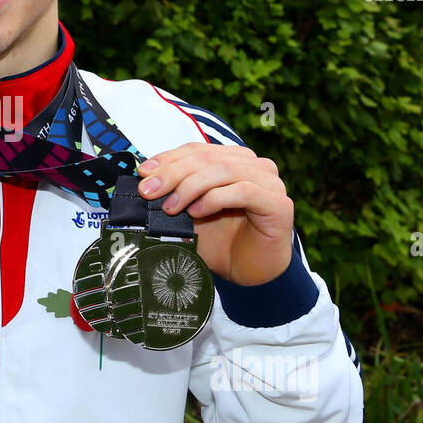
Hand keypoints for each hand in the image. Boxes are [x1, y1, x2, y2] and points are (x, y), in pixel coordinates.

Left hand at [135, 143, 293, 285]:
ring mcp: (269, 182)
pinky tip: (197, 212)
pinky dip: (215, 199)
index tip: (144, 173)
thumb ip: (173, 195)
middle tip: (149, 191)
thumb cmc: (222, 242)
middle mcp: (254, 166)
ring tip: (171, 207)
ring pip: (224, 170)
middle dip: (173, 173)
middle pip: (208, 157)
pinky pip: (243, 191)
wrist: (250, 273)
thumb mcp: (189, 214)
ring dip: (191, 186)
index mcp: (233, 160)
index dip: (168, 158)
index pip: (197, 150)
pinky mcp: (278, 203)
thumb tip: (144, 185)